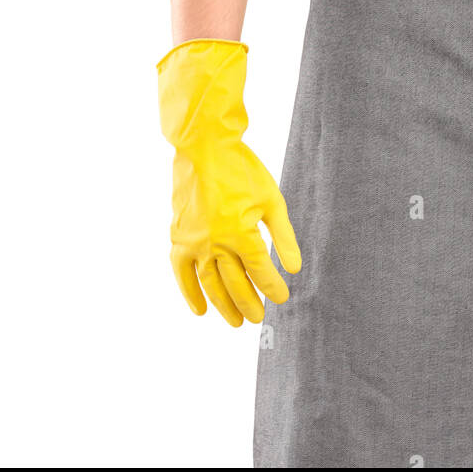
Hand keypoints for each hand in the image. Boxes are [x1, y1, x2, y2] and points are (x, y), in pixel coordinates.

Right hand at [157, 40, 301, 325]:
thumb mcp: (271, 200)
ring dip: (223, 305)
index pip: (261, 271)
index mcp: (242, 232)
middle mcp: (216, 243)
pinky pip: (182, 273)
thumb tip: (294, 268)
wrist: (204, 149)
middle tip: (259, 318)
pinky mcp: (178, 237)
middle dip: (250, 303)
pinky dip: (189, 293)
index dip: (273, 287)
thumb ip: (283, 236)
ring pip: (210, 284)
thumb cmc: (243, 171)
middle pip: (235, 283)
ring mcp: (194, 242)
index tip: (282, 298)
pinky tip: (201, 310)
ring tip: (236, 322)